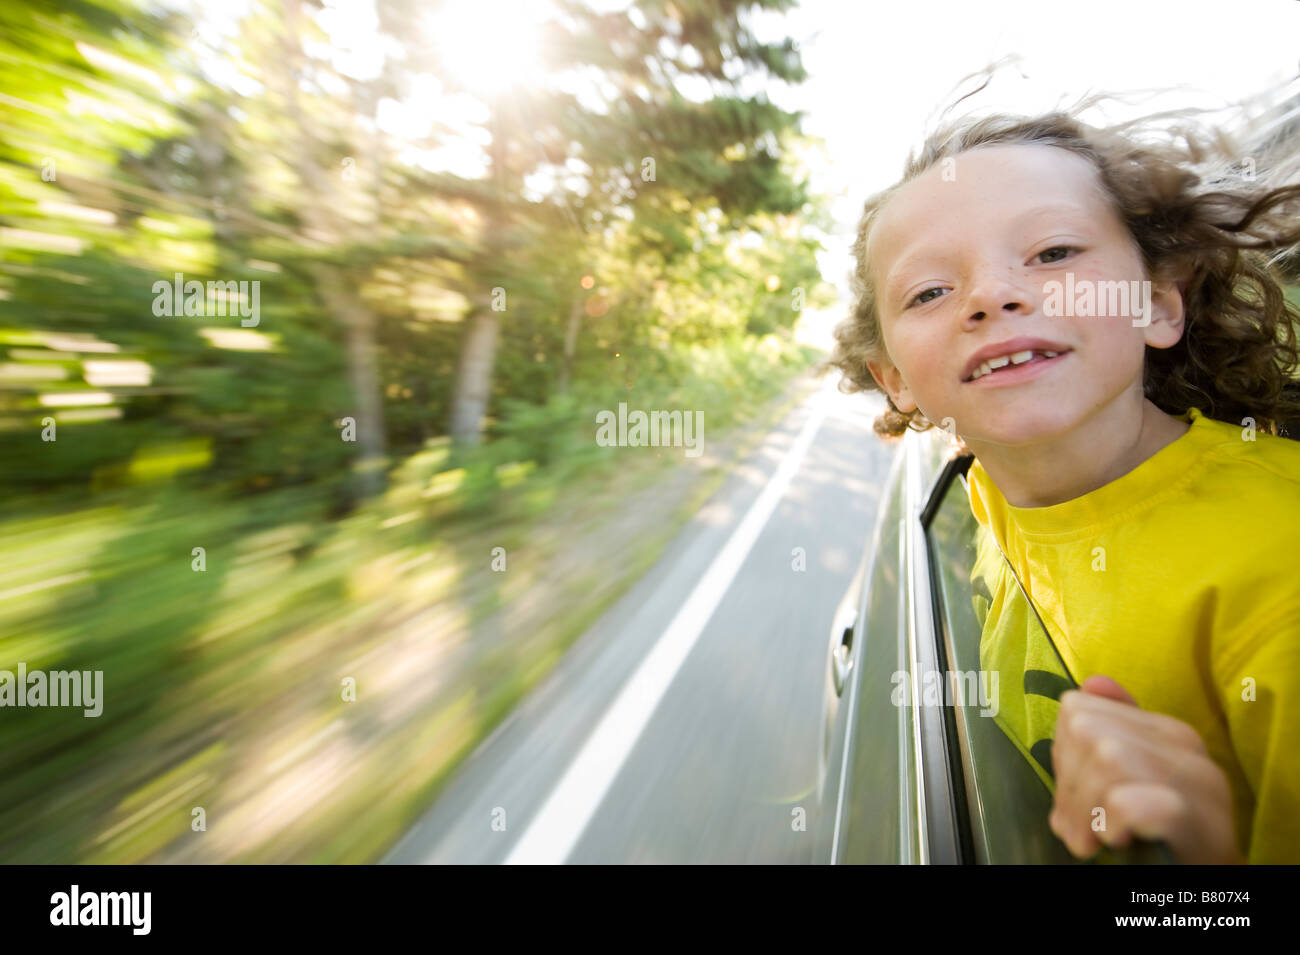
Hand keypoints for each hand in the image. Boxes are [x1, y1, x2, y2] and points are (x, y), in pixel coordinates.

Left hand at [1049, 674, 1242, 863]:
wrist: (1212, 878)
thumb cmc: (1166, 832)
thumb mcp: (1135, 778)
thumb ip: (1109, 735)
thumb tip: (1091, 684)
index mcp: (1164, 729)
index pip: (1079, 709)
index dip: (1062, 754)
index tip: (1072, 793)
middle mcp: (1185, 744)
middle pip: (1086, 731)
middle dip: (1067, 784)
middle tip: (1076, 826)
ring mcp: (1196, 780)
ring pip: (1106, 759)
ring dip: (1083, 808)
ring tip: (1090, 839)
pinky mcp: (1197, 820)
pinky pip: (1129, 801)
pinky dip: (1110, 821)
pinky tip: (1116, 838)